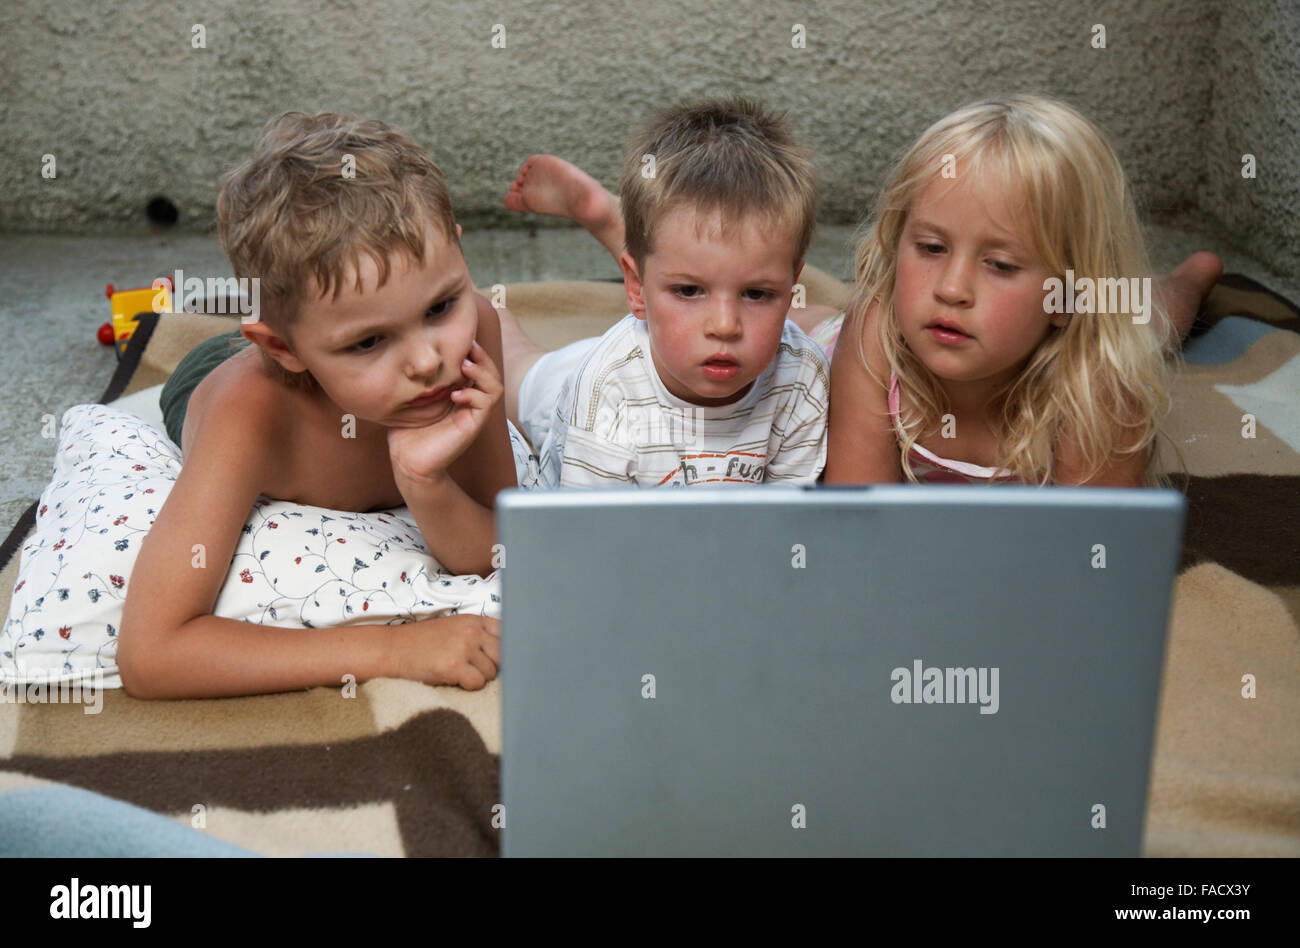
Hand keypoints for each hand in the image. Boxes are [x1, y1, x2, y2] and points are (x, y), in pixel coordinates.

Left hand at [387, 339, 503, 484]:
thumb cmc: (407, 433)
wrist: (408, 463)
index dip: (473, 352)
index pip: (477, 367)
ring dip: (483, 372)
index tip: (459, 339)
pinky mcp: (473, 426)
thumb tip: (404, 355)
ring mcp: (473, 415)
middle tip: (468, 345)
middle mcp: (470, 403)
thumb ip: (416, 380)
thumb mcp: (411, 399)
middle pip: (490, 373)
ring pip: (494, 386)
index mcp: (459, 394)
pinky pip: (486, 403)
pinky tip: (455, 394)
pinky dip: (474, 394)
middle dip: (481, 356)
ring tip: (465, 365)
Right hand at [389, 614, 500, 689]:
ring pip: (491, 672)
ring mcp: (463, 647)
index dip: (503, 649)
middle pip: (503, 655)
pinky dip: (468, 686)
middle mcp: (471, 631)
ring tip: (458, 672)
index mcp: (473, 620)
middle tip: (471, 668)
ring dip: (478, 677)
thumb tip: (507, 653)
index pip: (507, 632)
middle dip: (491, 666)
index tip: (494, 657)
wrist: (391, 649)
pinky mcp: (454, 666)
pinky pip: (477, 683)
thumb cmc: (422, 642)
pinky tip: (452, 679)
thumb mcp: (453, 629)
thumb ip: (478, 635)